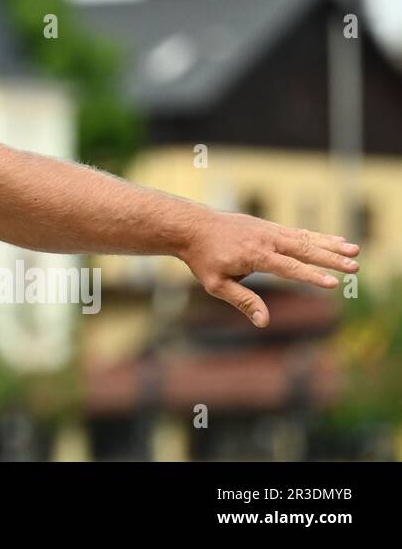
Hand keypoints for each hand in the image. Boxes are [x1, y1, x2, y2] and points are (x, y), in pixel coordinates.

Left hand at [175, 211, 360, 326]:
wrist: (192, 227)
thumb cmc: (203, 259)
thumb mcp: (217, 285)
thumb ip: (243, 301)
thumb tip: (264, 322)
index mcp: (255, 255)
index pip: (289, 267)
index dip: (312, 276)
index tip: (334, 282)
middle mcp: (265, 240)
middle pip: (303, 249)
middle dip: (331, 258)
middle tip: (356, 265)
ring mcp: (268, 230)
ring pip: (304, 238)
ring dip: (330, 244)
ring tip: (355, 250)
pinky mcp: (268, 226)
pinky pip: (297, 232)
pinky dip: (317, 237)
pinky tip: (334, 241)